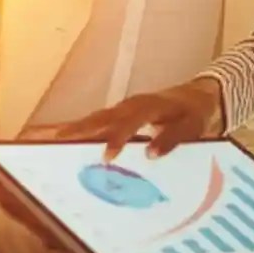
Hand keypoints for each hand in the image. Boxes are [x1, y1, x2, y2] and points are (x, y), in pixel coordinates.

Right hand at [56, 79, 223, 160]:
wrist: (198, 95)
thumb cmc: (194, 114)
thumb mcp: (191, 127)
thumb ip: (172, 139)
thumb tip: (150, 154)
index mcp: (149, 107)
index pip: (129, 123)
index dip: (117, 139)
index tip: (106, 157)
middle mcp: (132, 105)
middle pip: (104, 117)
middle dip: (81, 128)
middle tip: (58, 141)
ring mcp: (125, 107)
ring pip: (97, 118)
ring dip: (77, 128)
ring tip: (55, 140)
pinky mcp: (122, 113)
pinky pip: (100, 120)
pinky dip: (84, 128)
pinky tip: (69, 139)